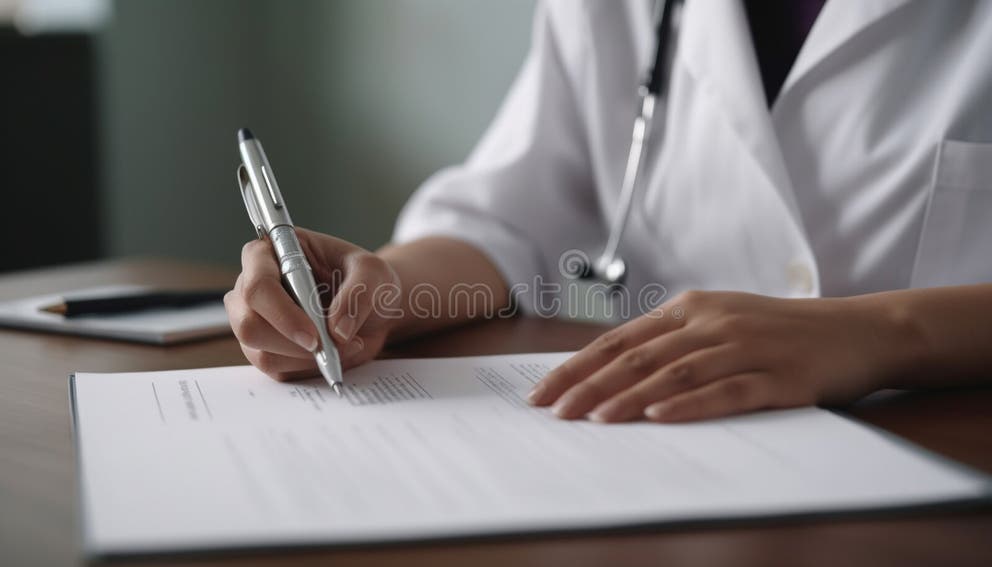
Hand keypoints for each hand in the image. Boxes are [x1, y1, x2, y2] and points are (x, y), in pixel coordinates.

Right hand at [225, 228, 401, 380]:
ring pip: (259, 352)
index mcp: (270, 254)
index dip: (282, 313)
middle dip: (291, 343)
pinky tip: (334, 355)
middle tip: (330, 347)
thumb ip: (358, 294)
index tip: (314, 336)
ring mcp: (254, 320)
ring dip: (305, 358)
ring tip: (343, 346)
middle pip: (248, 324)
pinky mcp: (265, 348)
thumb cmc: (366, 279)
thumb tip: (336, 331)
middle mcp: (252, 287)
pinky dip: (308, 368)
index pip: (257, 285)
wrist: (373, 307)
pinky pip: (275, 369)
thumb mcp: (374, 273)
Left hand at [528, 290, 907, 422]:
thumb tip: (611, 374)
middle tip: (554, 411)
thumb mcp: (718, 323)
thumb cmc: (777, 332)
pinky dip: (690, 404)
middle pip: (638, 356)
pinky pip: (728, 391)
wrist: (856, 331)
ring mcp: (746, 347)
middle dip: (589, 385)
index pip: (620, 339)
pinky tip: (660, 417)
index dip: (577, 366)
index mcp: (690, 309)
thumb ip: (671, 343)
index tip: (542, 391)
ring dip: (629, 397)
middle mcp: (712, 322)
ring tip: (594, 419)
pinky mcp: (779, 377)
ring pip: (675, 372)